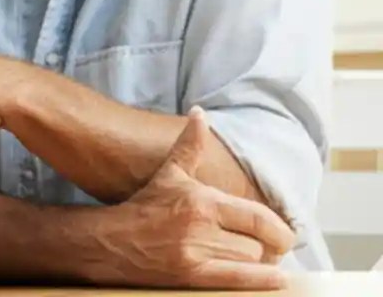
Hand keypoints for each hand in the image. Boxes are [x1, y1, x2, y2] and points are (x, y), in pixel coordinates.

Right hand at [87, 107, 295, 289]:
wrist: (109, 241)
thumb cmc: (144, 207)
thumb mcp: (170, 172)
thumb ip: (191, 145)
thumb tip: (200, 114)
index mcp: (202, 200)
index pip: (258, 217)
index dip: (280, 229)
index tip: (286, 235)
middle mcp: (201, 226)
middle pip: (257, 244)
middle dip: (263, 247)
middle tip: (263, 248)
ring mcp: (195, 254)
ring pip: (249, 261)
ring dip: (256, 263)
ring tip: (252, 259)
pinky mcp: (190, 277)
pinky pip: (238, 280)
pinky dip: (261, 280)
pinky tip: (275, 278)